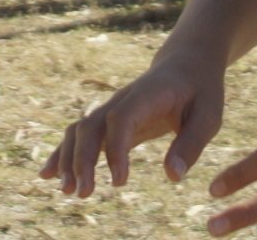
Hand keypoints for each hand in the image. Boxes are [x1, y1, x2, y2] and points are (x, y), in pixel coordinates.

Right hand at [40, 51, 225, 197]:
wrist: (186, 64)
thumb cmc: (201, 91)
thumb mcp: (208, 116)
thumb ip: (191, 144)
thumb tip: (173, 176)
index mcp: (147, 95)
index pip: (121, 118)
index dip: (116, 149)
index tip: (119, 181)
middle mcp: (122, 100)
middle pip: (91, 125)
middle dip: (83, 159)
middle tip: (84, 193)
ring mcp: (111, 109)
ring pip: (79, 130)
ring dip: (69, 159)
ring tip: (68, 191)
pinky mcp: (109, 121)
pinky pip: (80, 135)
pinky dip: (62, 154)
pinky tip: (48, 175)